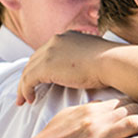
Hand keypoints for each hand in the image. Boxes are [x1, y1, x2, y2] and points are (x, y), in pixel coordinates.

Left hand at [17, 31, 137, 104]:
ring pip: (27, 71)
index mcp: (67, 37)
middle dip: (29, 75)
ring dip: (24, 86)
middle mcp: (55, 41)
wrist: (113, 62)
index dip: (40, 66)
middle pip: (34, 60)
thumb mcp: (93, 55)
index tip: (39, 78)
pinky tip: (30, 100)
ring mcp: (49, 53)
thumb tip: (85, 68)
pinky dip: (26, 91)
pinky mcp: (45, 66)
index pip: (47, 52)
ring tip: (24, 99)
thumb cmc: (110, 62)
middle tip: (27, 89)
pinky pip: (28, 81)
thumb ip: (83, 57)